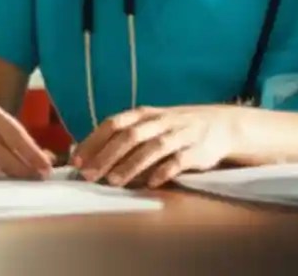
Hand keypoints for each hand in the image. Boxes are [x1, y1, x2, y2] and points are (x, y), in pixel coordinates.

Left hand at [71, 106, 238, 187]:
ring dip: (131, 165)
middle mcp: (159, 121)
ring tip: (114, 181)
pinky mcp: (197, 150)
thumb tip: (87, 155)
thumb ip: (122, 136)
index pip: (113, 124)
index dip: (93, 141)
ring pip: (153, 148)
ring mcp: (179, 134)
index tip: (77, 161)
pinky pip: (179, 160)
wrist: (220, 125)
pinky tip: (151, 183)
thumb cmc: (174, 128)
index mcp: (143, 114)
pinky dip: (164, 171)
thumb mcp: (149, 125)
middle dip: (107, 156)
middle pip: (129, 136)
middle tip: (90, 176)